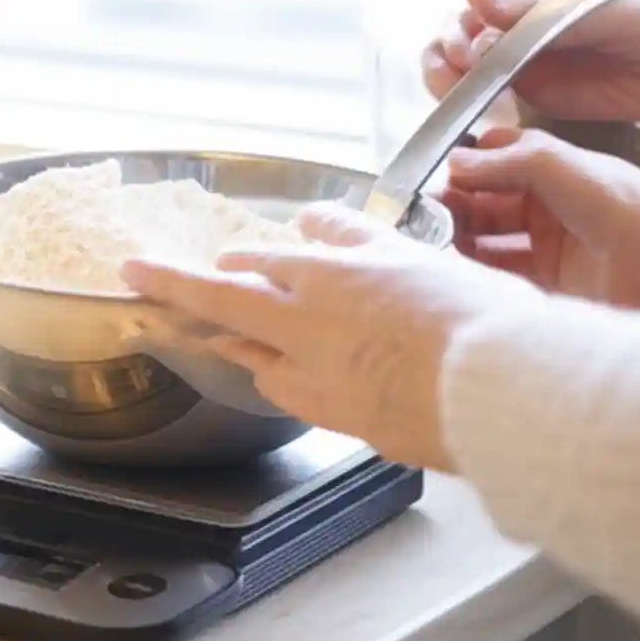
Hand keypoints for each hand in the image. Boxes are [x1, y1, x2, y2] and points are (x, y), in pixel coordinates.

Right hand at [121, 204, 542, 471]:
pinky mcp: (403, 246)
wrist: (507, 376)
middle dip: (226, 272)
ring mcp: (362, 259)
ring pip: (296, 240)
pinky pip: (346, 227)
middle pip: (251, 265)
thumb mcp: (339, 413)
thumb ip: (282, 377)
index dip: (168, 284)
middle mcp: (319, 282)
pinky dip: (327, 234)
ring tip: (274, 254)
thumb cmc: (426, 412)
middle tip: (214, 281)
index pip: (214, 299)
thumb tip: (243, 352)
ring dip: (275, 250)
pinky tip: (329, 235)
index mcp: (295, 329)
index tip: (132, 269)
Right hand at [423, 0, 639, 120]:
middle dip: (456, 44)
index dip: (477, 15)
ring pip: (456, 59)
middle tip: (470, 63)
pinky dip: (454, 95)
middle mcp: (521, 21)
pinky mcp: (521, 94)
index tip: (483, 32)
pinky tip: (458, 100)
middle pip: (462, 27)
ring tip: (454, 84)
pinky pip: (474, 93)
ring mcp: (518, 59)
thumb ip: (532, 7)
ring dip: (442, 68)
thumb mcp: (590, 7)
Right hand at [444, 126, 639, 307]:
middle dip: (451, 204)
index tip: (435, 175)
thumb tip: (454, 161)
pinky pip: (494, 277)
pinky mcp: (544, 289)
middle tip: (422, 214)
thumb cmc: (636, 219)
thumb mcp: (575, 171)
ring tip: (427, 242)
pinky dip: (468, 273)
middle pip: (484, 200)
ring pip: (484, 239)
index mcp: (561, 171)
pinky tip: (449, 269)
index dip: (466, 163)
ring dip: (454, 239)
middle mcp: (551, 207)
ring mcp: (546, 249)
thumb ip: (514, 161)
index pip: (499, 157)